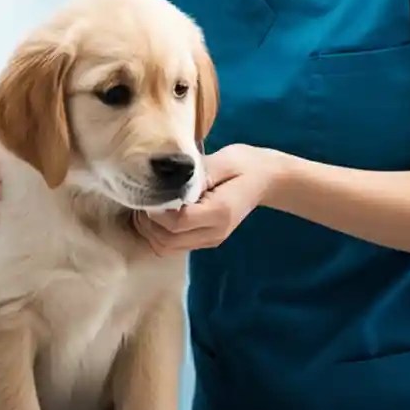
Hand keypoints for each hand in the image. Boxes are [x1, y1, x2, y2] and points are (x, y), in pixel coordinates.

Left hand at [133, 144, 288, 254]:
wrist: (266, 179)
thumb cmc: (243, 165)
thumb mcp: (221, 161)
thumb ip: (194, 176)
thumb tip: (164, 184)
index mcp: (219, 212)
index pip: (177, 222)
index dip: (156, 211)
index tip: (148, 192)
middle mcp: (214, 233)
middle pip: (167, 241)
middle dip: (148, 223)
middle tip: (143, 200)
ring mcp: (210, 240)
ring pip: (167, 248)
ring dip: (150, 231)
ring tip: (148, 207)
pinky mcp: (205, 240)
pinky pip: (173, 245)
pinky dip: (159, 234)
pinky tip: (158, 214)